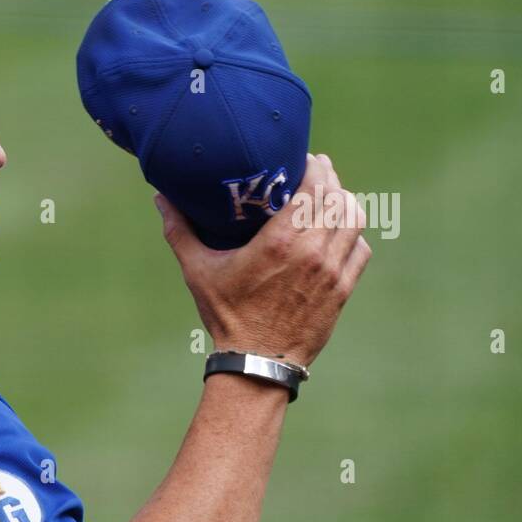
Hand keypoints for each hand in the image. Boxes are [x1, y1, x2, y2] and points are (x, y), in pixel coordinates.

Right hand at [155, 152, 371, 367]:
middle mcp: (313, 252)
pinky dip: (353, 233)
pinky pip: (360, 249)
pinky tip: (339, 231)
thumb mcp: (198, 271)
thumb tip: (161, 198)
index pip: (313, 187)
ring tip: (329, 196)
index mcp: (281, 242)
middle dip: (329, 178)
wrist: (257, 362)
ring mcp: (332, 271)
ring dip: (344, 202)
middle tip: (316, 170)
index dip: (314, 166)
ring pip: (354, 219)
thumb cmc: (226, 315)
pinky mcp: (343, 290)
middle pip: (337, 198)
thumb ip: (180, 231)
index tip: (303, 159)